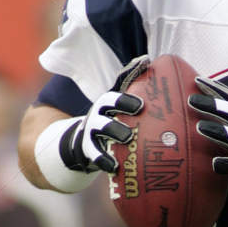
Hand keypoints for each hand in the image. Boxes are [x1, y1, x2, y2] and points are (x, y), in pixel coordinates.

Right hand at [58, 57, 147, 175]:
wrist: (79, 143)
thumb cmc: (107, 120)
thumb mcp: (115, 103)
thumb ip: (129, 83)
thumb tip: (147, 59)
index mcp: (106, 104)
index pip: (114, 95)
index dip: (125, 98)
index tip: (141, 104)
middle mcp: (97, 115)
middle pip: (106, 107)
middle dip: (121, 107)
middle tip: (139, 110)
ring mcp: (91, 132)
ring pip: (100, 130)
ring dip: (114, 132)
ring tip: (127, 137)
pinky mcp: (88, 150)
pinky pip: (95, 156)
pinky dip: (103, 161)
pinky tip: (113, 167)